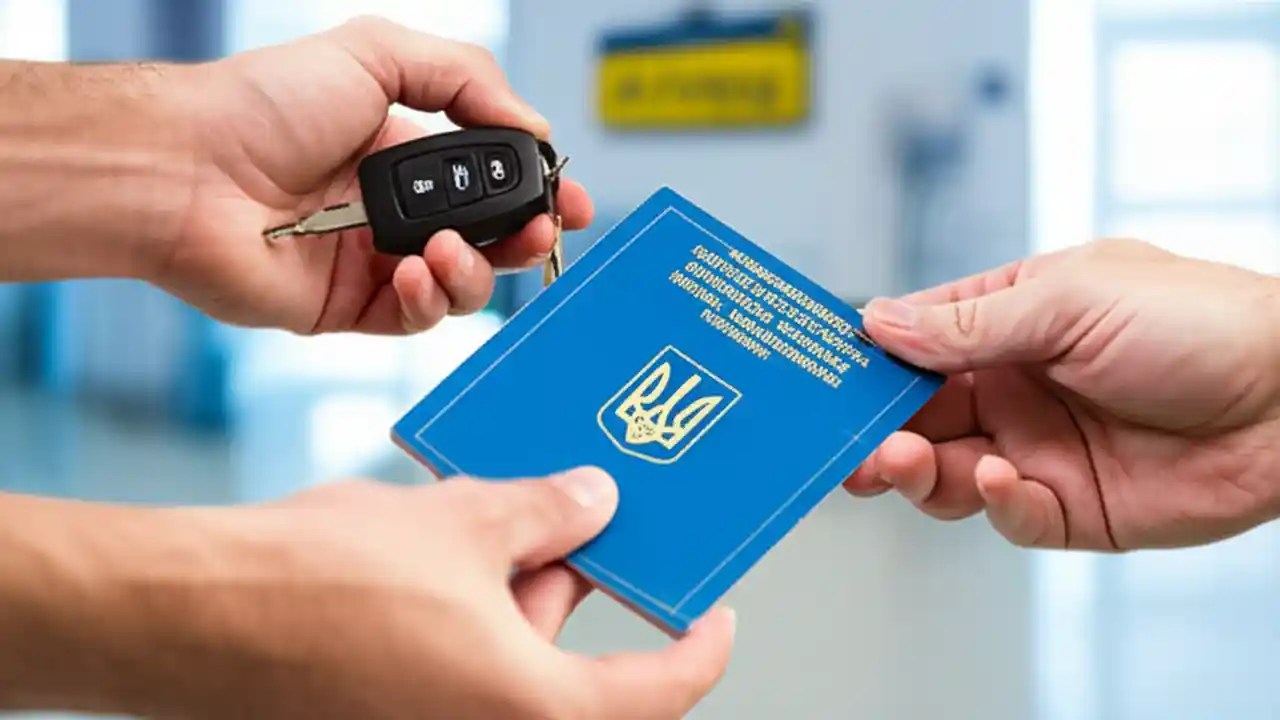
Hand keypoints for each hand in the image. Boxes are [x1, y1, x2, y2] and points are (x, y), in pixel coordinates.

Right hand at [0, 469, 734, 717]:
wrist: (191, 615)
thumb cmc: (323, 581)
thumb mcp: (464, 522)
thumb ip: (548, 512)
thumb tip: (595, 501)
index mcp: (529, 707)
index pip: (655, 694)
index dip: (698, 650)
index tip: (715, 613)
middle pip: (571, 660)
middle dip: (585, 578)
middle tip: (600, 508)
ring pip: (508, 649)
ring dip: (522, 578)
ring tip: (522, 496)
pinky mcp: (383, 706)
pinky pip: (456, 654)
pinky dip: (472, 599)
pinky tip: (458, 530)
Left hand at [156, 16, 592, 333]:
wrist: (185, 167)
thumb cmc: (261, 104)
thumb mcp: (375, 53)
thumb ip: (464, 77)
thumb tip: (532, 125)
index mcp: (402, 152)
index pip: (492, 180)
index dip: (536, 191)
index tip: (569, 198)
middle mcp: (394, 212)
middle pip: (490, 240)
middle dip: (526, 239)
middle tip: (542, 231)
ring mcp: (373, 264)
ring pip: (462, 286)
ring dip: (477, 272)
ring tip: (450, 249)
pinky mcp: (347, 311)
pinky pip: (416, 320)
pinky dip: (431, 301)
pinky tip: (414, 273)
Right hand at [844, 239, 1279, 549]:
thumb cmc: (1198, 323)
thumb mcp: (1069, 301)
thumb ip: (968, 324)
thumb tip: (876, 323)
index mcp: (1011, 321)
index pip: (918, 339)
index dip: (868, 358)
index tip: (821, 374)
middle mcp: (1015, 387)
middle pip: (918, 414)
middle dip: (876, 429)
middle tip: (848, 442)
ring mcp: (1038, 448)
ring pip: (945, 471)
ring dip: (914, 470)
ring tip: (903, 461)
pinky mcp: (1070, 506)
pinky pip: (1008, 514)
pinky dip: (993, 503)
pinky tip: (1000, 478)